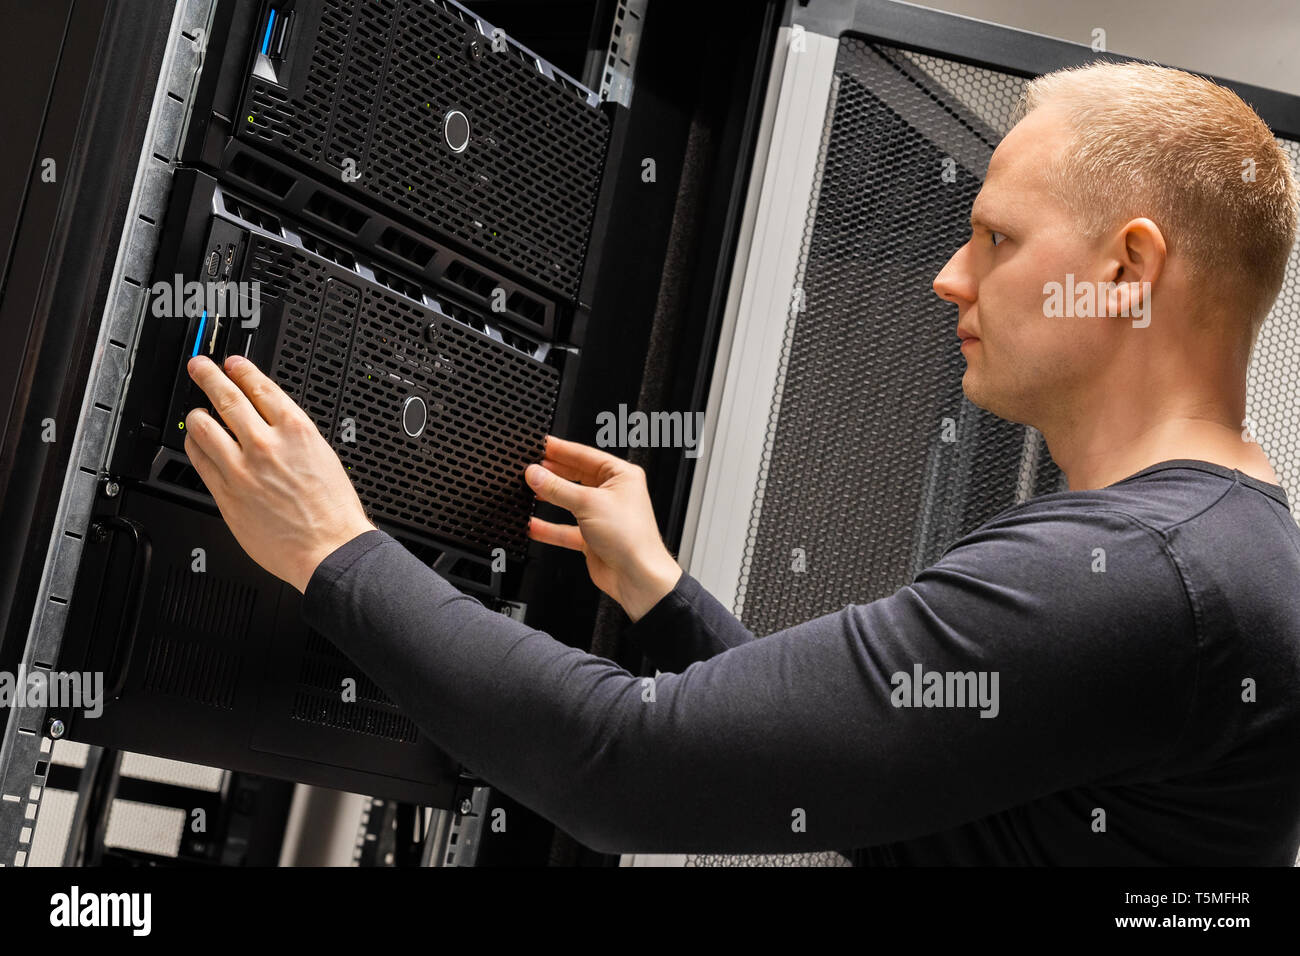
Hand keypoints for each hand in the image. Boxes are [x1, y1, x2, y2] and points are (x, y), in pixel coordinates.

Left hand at [183, 354, 375, 593]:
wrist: (330, 548)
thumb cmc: (334, 512)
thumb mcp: (324, 458)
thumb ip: (293, 439)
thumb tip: (272, 426)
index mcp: (297, 431)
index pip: (261, 388)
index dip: (242, 370)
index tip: (233, 363)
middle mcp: (266, 444)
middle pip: (227, 398)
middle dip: (209, 376)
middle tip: (199, 366)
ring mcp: (242, 469)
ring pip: (204, 426)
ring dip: (197, 414)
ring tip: (195, 411)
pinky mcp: (226, 493)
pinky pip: (199, 459)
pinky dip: (194, 445)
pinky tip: (194, 442)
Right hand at [525, 436, 681, 621]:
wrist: (637, 576)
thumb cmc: (631, 538)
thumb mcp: (588, 504)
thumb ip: (558, 488)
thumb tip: (536, 474)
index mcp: (621, 476)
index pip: (585, 455)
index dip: (561, 449)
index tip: (541, 445)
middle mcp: (612, 494)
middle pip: (575, 476)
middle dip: (552, 473)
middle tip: (530, 467)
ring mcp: (601, 515)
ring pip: (568, 501)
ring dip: (549, 498)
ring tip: (527, 489)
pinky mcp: (591, 537)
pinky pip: (565, 528)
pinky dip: (549, 527)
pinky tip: (532, 523)